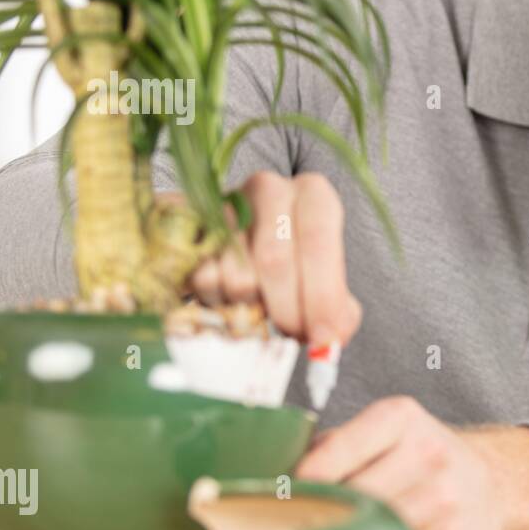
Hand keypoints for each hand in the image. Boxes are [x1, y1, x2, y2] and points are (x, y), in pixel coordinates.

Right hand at [183, 170, 360, 345]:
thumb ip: (338, 312)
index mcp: (313, 195)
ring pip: (237, 275)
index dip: (322, 296)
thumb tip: (331, 340)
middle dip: (287, 311)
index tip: (324, 338)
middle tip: (292, 337)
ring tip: (262, 309)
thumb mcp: (327, 282)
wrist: (248, 242)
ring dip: (251, 309)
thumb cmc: (298, 264)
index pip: (319, 241)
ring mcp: (226, 204)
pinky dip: (221, 303)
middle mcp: (269, 189)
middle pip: (274, 260)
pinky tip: (233, 298)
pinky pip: (204, 279)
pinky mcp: (190, 228)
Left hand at [295, 396, 528, 529]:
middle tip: (292, 522)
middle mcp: (427, 451)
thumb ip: (335, 445)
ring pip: (375, 525)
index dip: (307, 476)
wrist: (490, 481)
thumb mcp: (384, 431)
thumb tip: (277, 471)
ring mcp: (443, 495)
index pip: (342, 447)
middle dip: (322, 509)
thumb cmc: (419, 455)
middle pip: (355, 493)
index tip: (284, 492)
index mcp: (400, 417)